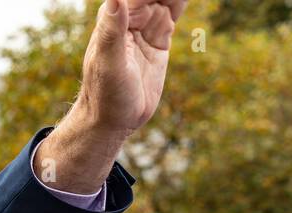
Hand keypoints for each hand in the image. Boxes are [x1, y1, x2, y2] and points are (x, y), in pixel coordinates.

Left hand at [33, 0, 186, 192]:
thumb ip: (112, 31)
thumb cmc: (105, 95)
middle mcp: (129, 17)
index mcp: (113, 17)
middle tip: (178, 0)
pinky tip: (185, 1)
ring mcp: (146, 26)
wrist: (114, 120)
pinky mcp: (160, 38)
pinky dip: (181, 2)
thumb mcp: (109, 64)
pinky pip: (174, 12)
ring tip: (182, 0)